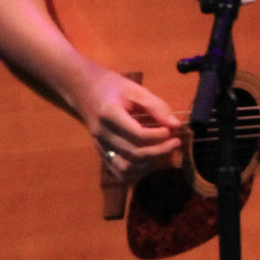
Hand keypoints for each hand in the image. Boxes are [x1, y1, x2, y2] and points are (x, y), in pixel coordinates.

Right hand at [74, 66, 182, 181]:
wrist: (83, 89)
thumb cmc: (112, 86)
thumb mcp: (135, 90)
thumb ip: (156, 106)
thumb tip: (176, 125)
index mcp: (110, 114)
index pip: (138, 134)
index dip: (159, 136)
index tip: (172, 131)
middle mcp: (102, 134)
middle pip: (134, 154)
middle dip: (159, 151)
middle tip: (174, 143)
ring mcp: (99, 146)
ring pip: (126, 168)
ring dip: (148, 165)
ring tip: (162, 153)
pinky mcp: (100, 153)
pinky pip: (118, 173)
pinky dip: (136, 173)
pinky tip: (148, 163)